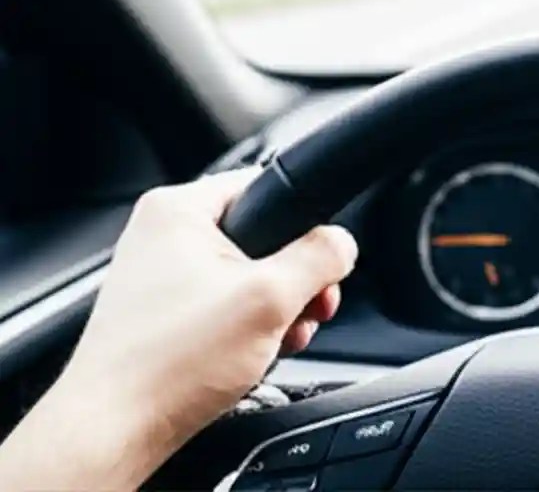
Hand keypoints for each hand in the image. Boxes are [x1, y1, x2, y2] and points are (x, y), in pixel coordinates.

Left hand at [0, 170, 357, 490]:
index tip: (318, 266)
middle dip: (296, 282)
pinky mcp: (164, 313)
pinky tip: (256, 353)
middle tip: (306, 310)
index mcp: (179, 209)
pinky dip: (250, 328)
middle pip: (264, 238)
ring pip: (248, 277)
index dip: (306, 228)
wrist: (116, 428)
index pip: (267, 188)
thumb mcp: (270, 298)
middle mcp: (163, 235)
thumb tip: (343, 244)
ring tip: (279, 339)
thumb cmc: (169, 364)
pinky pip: (226, 305)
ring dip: (278, 310)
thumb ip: (320, 258)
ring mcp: (161, 275)